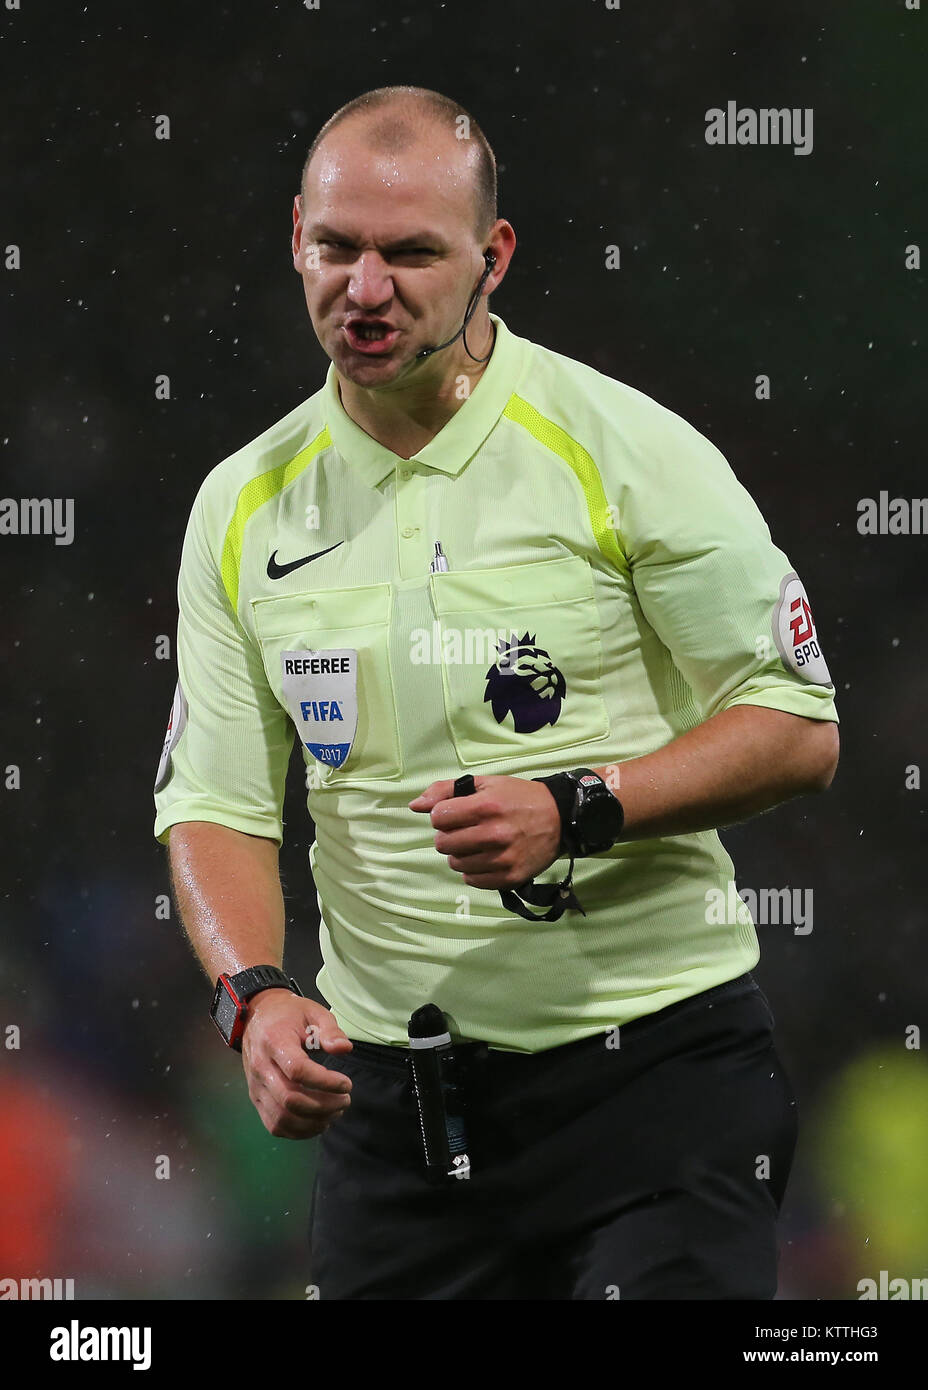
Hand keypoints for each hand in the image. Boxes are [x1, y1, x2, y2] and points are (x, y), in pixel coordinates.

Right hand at [240, 989, 353, 1139]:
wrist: (257, 1017)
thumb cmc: (289, 1015)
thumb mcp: (313, 1012)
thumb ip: (330, 1030)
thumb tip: (345, 1049)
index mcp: (274, 1042)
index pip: (297, 1070)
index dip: (325, 1082)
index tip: (347, 1084)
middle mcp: (260, 1068)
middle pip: (290, 1099)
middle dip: (324, 1106)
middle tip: (345, 1100)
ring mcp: (256, 1086)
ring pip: (282, 1118)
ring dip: (313, 1122)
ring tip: (335, 1112)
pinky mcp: (256, 1099)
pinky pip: (274, 1125)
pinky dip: (298, 1131)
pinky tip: (319, 1122)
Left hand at [409, 775, 561, 889]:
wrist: (560, 817)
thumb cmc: (518, 797)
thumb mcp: (485, 784)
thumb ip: (446, 790)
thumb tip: (414, 805)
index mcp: (486, 807)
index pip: (438, 817)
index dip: (443, 814)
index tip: (456, 813)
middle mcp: (494, 834)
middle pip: (443, 843)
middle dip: (449, 835)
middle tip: (466, 829)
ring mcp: (503, 859)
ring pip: (455, 863)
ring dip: (460, 853)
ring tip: (477, 843)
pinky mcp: (510, 877)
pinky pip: (472, 880)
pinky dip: (473, 870)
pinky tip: (486, 857)